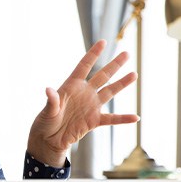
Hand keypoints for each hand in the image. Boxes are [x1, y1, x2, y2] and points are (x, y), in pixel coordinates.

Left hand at [27, 39, 138, 166]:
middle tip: (126, 54)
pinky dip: (123, 119)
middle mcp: (84, 93)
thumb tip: (48, 91)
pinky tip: (136, 118)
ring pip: (110, 92)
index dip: (93, 54)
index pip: (84, 66)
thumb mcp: (47, 111)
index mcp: (71, 86)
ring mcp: (91, 106)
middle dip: (114, 65)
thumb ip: (52, 101)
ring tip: (134, 75)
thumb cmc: (45, 122)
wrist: (49, 139)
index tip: (103, 42)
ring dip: (122, 84)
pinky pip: (112, 119)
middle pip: (102, 76)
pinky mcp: (94, 121)